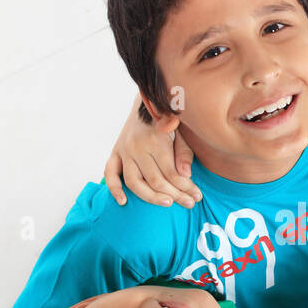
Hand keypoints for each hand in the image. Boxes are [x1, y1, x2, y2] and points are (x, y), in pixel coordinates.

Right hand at [103, 93, 201, 207]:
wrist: (146, 103)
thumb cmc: (168, 121)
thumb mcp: (181, 132)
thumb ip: (184, 153)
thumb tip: (186, 175)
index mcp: (156, 140)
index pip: (171, 172)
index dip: (185, 187)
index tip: (197, 197)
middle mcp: (137, 147)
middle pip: (155, 180)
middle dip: (174, 195)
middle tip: (189, 204)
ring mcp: (124, 151)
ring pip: (133, 182)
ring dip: (150, 197)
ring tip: (167, 204)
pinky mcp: (115, 153)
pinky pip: (110, 173)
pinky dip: (114, 189)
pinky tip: (124, 202)